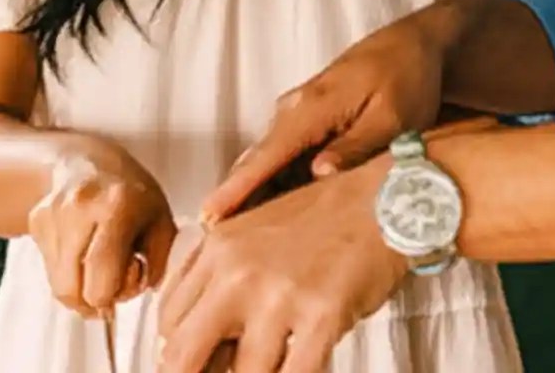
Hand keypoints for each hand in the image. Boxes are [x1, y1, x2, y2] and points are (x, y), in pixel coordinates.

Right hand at [28, 136, 175, 317]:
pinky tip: (81, 253)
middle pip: (71, 287)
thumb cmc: (134, 196)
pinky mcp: (36, 220)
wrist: (89, 161)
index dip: (110, 297)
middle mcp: (80, 207)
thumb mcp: (162, 223)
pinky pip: (48, 269)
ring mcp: (52, 212)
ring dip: (78, 288)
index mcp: (117, 207)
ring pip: (56, 284)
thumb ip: (155, 263)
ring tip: (96, 267)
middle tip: (109, 285)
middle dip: (91, 300)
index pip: (101, 276)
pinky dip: (66, 273)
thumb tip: (130, 292)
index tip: (121, 293)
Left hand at [158, 162, 406, 372]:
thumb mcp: (255, 232)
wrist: (385, 199)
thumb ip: (220, 274)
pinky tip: (299, 370)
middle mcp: (239, 272)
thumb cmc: (328, 217)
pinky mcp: (322, 316)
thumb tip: (201, 335)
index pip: (169, 321)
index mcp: (218, 249)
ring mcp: (279, 296)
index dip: (177, 353)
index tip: (199, 361)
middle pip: (182, 356)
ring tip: (272, 366)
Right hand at [203, 8, 449, 222]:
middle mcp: (294, 109)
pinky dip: (274, 182)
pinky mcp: (308, 121)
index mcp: (311, 108)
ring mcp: (298, 114)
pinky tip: (273, 214)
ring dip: (253, 194)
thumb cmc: (406, 77)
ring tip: (238, 239)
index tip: (209, 216)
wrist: (413, 44)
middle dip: (233, 198)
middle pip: (256, 161)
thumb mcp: (391, 117)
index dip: (236, 189)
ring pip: (267, 161)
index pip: (265, 156)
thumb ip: (355, 146)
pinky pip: (283, 156)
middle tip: (216, 243)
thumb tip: (319, 174)